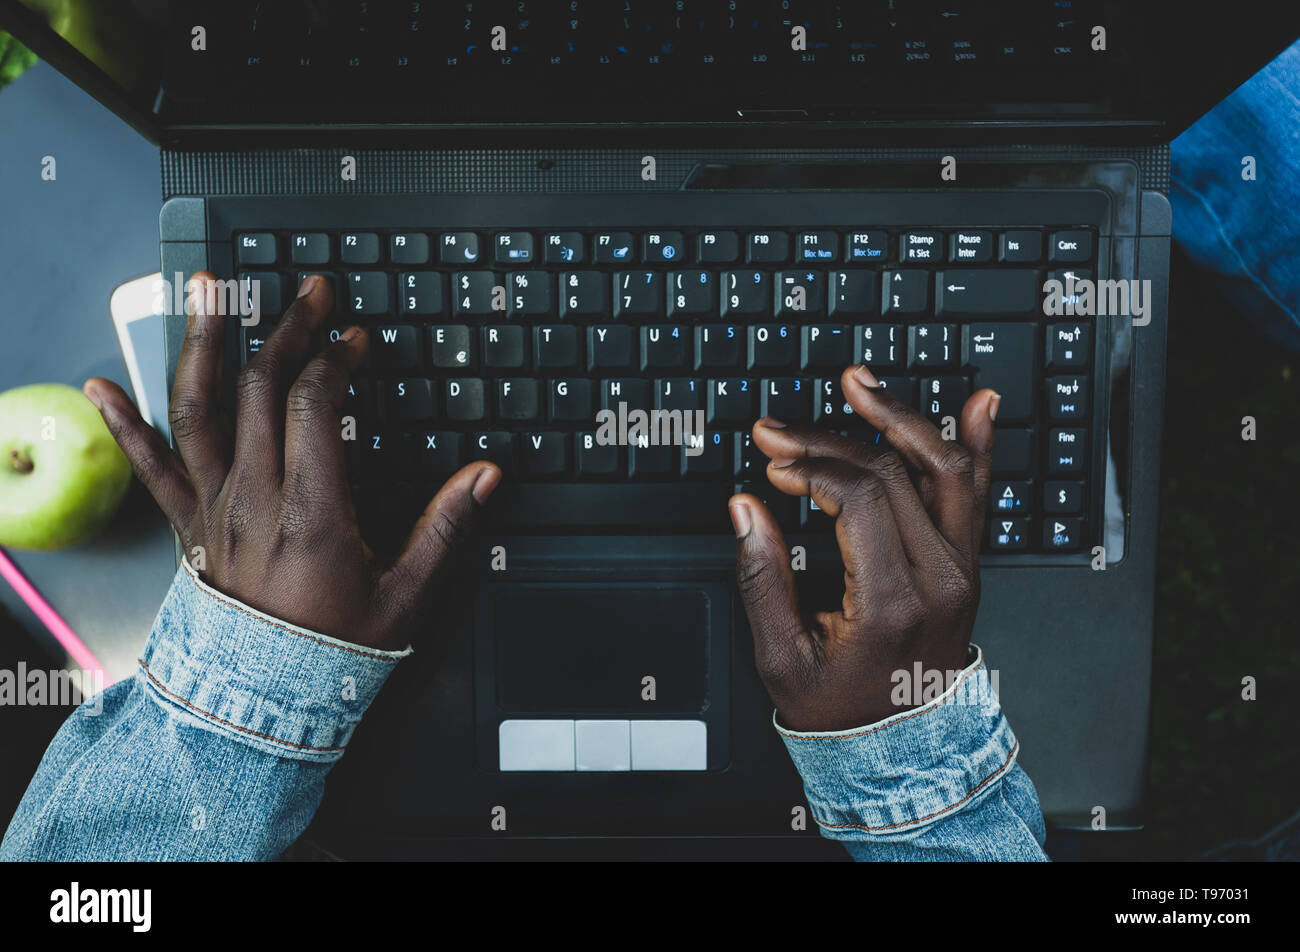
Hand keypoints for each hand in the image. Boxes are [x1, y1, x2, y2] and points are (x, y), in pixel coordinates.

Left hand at [83, 273, 499, 650]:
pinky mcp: (189, 524)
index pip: (315, 405)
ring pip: (198, 408)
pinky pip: (151, 468)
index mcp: (310, 509)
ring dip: (203, 342)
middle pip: (259, 387)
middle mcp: (254, 497)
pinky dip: (125, 424)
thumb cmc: (335, 649)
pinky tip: (102, 386)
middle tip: (309, 289)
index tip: (356, 337)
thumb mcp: (406, 594)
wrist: (266, 697)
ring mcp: (214, 506)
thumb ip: (445, 529)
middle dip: (287, 328)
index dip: (336, 358)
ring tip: (207, 288)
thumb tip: (486, 476)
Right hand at [729, 365, 998, 731]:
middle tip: (780, 428)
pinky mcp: (968, 562)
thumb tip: (745, 507)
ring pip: (943, 467)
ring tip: (859, 383)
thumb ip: (763, 578)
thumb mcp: (782, 657)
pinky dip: (978, 443)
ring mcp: (963, 567)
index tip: (773, 462)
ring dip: (899, 416)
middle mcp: (939, 577)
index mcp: (892, 602)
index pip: (858, 498)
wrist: (901, 746)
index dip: (809, 466)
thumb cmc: (841, 707)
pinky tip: (977, 401)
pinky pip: (977, 492)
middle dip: (828, 440)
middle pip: (890, 472)